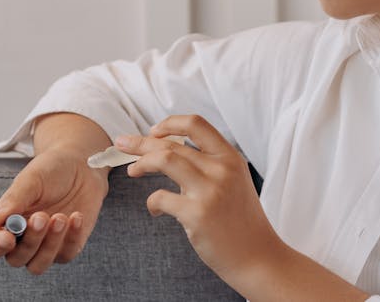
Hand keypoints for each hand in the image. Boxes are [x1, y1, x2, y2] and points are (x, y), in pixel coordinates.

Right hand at [0, 147, 109, 274]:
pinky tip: (76, 216)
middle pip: (15, 259)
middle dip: (30, 241)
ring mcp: (45, 245)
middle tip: (42, 216)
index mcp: (4, 223)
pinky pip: (66, 255)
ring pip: (38, 265)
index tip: (8, 238)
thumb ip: (14, 200)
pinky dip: (71, 238)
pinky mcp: (67, 245)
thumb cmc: (50, 171)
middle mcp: (22, 239)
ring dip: (49, 245)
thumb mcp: (31, 179)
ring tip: (61, 217)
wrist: (81, 166)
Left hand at [115, 115, 282, 286]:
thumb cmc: (240, 220)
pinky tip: (156, 210)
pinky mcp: (197, 214)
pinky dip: (152, 202)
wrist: (257, 256)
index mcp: (230, 157)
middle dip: (140, 142)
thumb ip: (209, 164)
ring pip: (164, 160)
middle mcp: (221, 169)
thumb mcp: (234, 181)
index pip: (196, 124)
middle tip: (122, 144)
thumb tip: (168, 151)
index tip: (154, 131)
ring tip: (133, 171)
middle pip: (171, 143)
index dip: (170, 124)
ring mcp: (209, 191)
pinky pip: (160, 197)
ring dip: (141, 163)